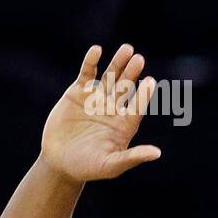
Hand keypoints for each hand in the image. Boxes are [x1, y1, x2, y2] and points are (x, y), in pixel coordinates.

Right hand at [40, 44, 161, 182]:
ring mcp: (96, 98)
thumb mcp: (111, 166)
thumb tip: (157, 153)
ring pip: (110, 76)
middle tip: (139, 59)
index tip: (150, 82)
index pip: (138, 105)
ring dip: (117, 63)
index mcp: (125, 123)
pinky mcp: (78, 92)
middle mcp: (113, 108)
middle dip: (132, 73)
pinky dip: (91, 62)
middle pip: (125, 86)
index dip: (144, 94)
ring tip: (127, 49)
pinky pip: (86, 73)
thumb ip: (132, 157)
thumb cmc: (88, 168)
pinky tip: (97, 50)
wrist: (60, 162)